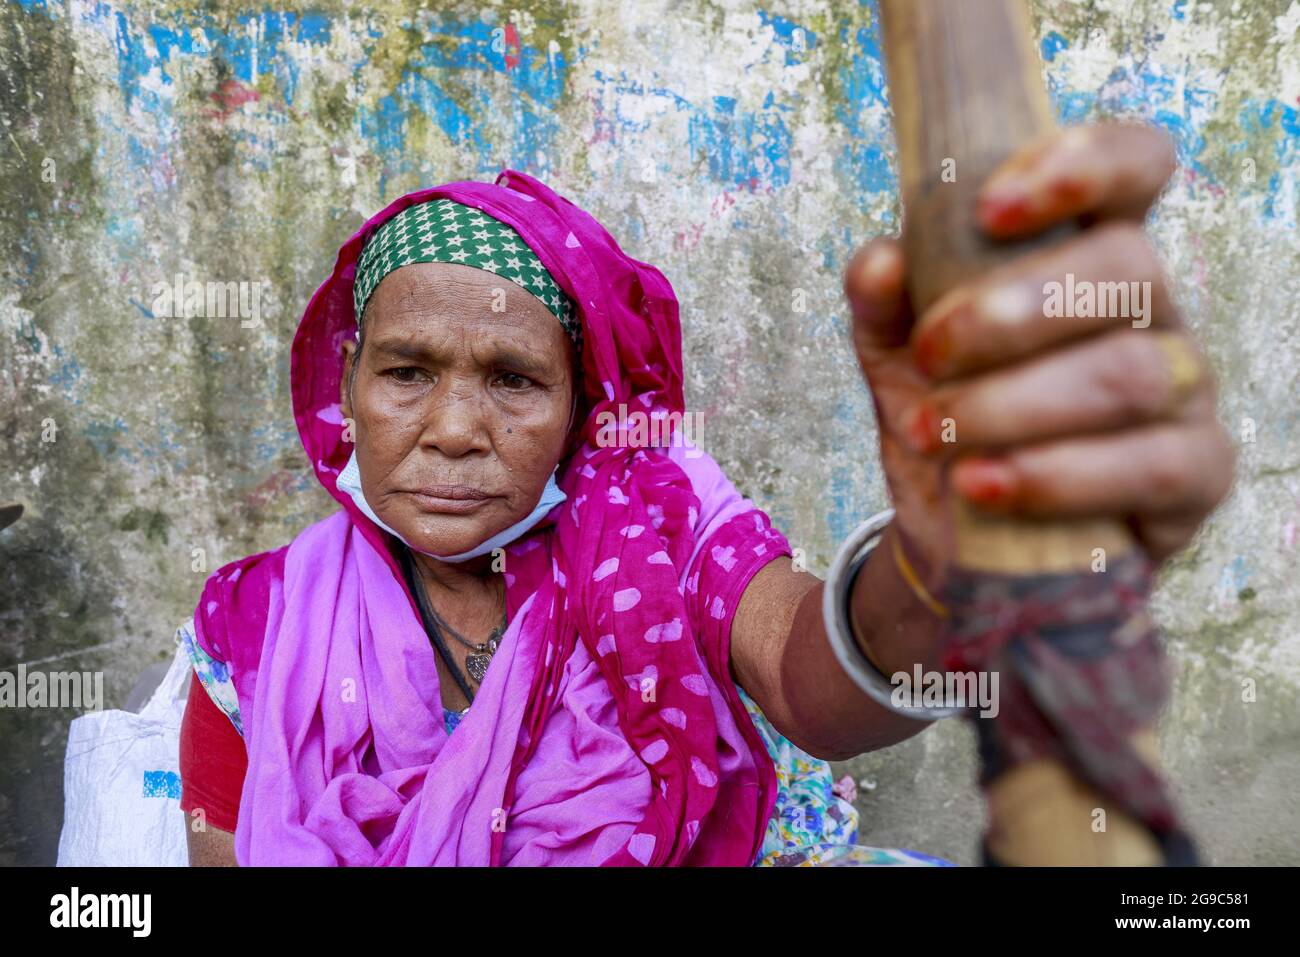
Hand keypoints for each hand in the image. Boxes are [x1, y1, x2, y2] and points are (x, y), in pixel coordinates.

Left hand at [844, 123, 1233, 579]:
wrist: (962, 535)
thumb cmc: (949, 419)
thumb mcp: (897, 359)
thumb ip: (884, 306)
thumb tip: (880, 263)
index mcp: (1088, 254)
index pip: (1134, 167)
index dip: (1083, 165)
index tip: (989, 208)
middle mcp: (1152, 311)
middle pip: (1126, 268)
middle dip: (1011, 312)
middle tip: (928, 355)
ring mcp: (1186, 391)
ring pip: (1131, 373)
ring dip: (1014, 403)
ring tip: (932, 432)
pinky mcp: (1196, 475)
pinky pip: (1151, 466)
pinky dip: (1055, 476)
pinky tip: (981, 484)